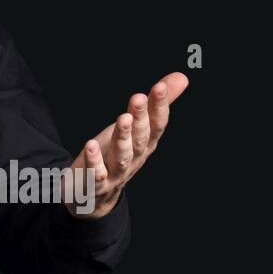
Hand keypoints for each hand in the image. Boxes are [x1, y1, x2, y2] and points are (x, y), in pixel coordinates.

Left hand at [65, 71, 188, 218]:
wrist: (94, 196)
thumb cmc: (116, 154)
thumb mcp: (136, 130)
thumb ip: (156, 105)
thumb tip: (181, 77)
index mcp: (145, 144)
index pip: (156, 125)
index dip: (159, 107)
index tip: (160, 86)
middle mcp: (134, 159)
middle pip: (140, 138)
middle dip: (141, 119)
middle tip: (138, 98)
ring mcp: (115, 172)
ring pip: (122, 156)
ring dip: (123, 138)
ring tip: (123, 119)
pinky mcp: (95, 183)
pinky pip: (97, 173)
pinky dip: (95, 161)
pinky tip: (91, 146)